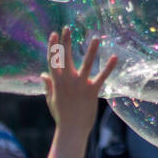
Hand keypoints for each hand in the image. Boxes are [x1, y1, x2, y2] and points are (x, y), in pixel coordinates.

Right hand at [42, 26, 116, 157]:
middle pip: (66, 57)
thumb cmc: (61, 115)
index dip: (53, 46)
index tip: (54, 33)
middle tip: (68, 27)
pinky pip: (102, 77)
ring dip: (91, 51)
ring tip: (96, 38)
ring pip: (85, 64)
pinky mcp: (92, 91)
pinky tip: (114, 57)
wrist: (71, 130)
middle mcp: (67, 81)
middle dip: (66, 42)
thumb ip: (48, 85)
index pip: (53, 60)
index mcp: (56, 82)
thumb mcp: (51, 99)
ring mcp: (80, 85)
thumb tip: (43, 74)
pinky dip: (108, 67)